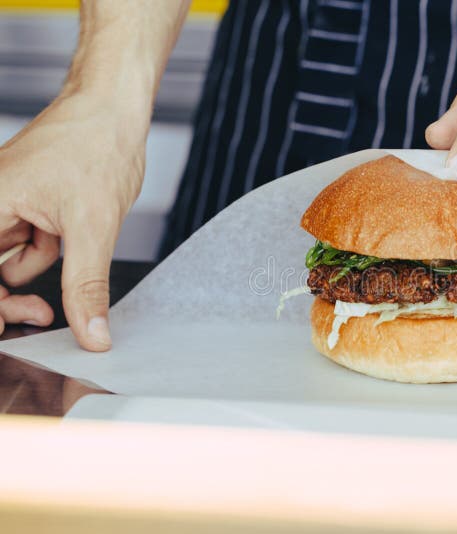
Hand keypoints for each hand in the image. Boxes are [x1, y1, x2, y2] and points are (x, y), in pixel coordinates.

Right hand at [0, 92, 145, 349]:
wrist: (114, 110)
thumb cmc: (96, 146)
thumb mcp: (94, 227)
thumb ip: (86, 286)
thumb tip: (90, 333)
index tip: (5, 330)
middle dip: (7, 299)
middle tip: (42, 315)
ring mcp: (4, 205)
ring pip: (4, 262)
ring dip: (29, 276)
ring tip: (63, 270)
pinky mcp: (26, 206)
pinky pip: (24, 245)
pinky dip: (43, 255)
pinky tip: (68, 244)